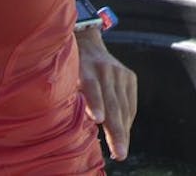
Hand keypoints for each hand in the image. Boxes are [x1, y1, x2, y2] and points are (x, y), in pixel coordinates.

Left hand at [76, 28, 136, 160]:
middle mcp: (105, 69)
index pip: (92, 86)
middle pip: (112, 103)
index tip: (98, 119)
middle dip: (117, 131)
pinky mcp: (130, 76)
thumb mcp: (65, 77)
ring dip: (123, 131)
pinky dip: (127, 120)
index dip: (95, 103)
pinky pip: (130, 104)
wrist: (87, 42)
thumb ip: (71, 96)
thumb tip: (75, 125)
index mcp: (85, 68)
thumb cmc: (69, 68)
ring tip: (121, 152)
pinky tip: (123, 135)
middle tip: (119, 153)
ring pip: (124, 106)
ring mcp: (120, 72)